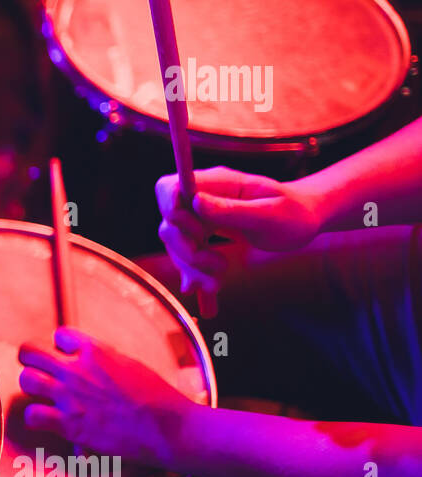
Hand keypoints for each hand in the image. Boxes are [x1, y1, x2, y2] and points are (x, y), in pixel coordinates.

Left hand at [18, 328, 194, 468]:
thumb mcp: (130, 364)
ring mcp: (70, 396)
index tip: (65, 358)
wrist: (169, 428)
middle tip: (38, 370)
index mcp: (95, 351)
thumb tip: (93, 361)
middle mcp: (77, 369)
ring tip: (41, 395)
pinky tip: (45, 421)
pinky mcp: (69, 423)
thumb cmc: (158, 398)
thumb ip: (105, 360)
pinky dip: (35, 419)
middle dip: (31, 361)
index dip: (60, 348)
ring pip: (27, 380)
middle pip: (30, 352)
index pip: (59, 336)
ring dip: (32, 387)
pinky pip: (33, 415)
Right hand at [155, 166, 322, 293]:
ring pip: (175, 242)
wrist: (306, 220)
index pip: (170, 187)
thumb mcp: (271, 214)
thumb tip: (195, 203)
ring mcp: (201, 215)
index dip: (171, 212)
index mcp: (218, 183)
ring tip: (218, 284)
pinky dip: (193, 274)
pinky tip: (205, 293)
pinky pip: (186, 254)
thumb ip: (232, 209)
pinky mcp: (203, 233)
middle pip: (170, 222)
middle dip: (187, 250)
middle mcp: (203, 197)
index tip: (199, 235)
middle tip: (219, 267)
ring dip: (192, 267)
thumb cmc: (295, 213)